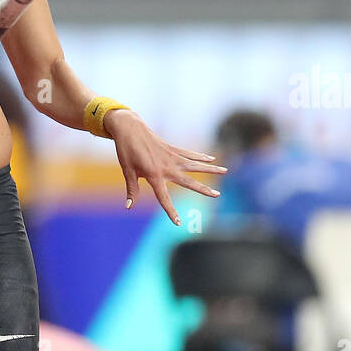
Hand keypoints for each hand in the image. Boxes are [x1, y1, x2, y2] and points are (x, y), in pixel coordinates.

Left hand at [103, 108, 225, 226]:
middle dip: (203, 189)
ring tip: (225, 171)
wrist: (129, 128)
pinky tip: (211, 159)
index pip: (164, 198)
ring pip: (194, 165)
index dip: (170, 211)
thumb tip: (129, 207)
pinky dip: (200, 156)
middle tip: (218, 195)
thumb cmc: (126, 151)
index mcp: (154, 175)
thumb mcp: (127, 171)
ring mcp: (171, 156)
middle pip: (188, 181)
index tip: (178, 223)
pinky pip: (189, 154)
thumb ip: (132, 189)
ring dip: (210, 169)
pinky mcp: (172, 148)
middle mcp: (166, 167)